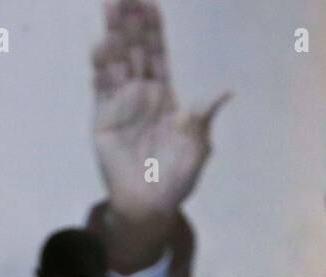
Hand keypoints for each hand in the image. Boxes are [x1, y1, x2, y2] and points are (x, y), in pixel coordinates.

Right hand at [92, 0, 228, 266]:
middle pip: (134, 50)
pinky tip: (102, 46)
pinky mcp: (104, 121)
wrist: (152, 207)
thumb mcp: (198, 147)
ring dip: (113, 35)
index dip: (153, 29)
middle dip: (129, 22)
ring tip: (110, 6)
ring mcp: (120, 106)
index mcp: (164, 96)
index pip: (157, 54)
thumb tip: (225, 90)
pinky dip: (101, 69)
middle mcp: (140, 95)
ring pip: (116, 63)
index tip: (149, 2)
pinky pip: (102, 90)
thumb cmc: (177, 179)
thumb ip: (203, 117)